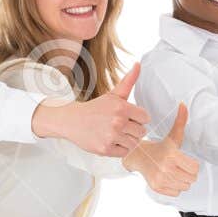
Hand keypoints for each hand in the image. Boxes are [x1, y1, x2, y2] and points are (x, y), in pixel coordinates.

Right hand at [34, 61, 149, 155]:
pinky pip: (124, 152)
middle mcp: (117, 122)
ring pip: (134, 143)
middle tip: (120, 126)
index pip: (146, 118)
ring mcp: (111, 137)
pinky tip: (110, 141)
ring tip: (115, 134)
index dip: (138, 118)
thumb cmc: (96, 108)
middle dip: (133, 130)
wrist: (72, 120)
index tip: (128, 117)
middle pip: (141, 132)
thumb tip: (139, 64)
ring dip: (127, 140)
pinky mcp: (105, 149)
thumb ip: (129, 81)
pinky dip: (119, 149)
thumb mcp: (113, 95)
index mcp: (122, 108)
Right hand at [124, 103, 200, 196]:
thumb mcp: (172, 136)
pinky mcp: (157, 187)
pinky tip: (168, 178)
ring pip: (185, 186)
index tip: (185, 160)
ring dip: (182, 180)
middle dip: (188, 173)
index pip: (196, 169)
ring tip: (174, 171)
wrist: (138, 156)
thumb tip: (184, 105)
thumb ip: (180, 121)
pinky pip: (177, 193)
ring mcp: (161, 179)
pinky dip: (175, 187)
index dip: (193, 165)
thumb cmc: (159, 147)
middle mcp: (166, 168)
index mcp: (172, 155)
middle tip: (180, 166)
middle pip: (192, 179)